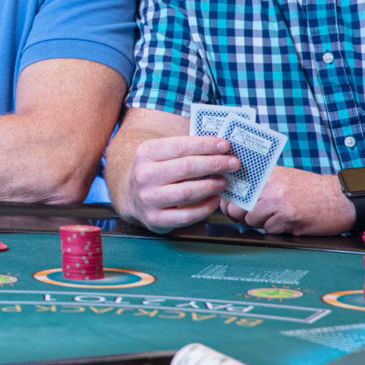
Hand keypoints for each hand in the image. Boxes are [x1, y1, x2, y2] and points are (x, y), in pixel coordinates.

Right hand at [122, 135, 238, 232]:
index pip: (180, 146)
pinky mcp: (155, 219)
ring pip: (186, 192)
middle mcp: (144, 175)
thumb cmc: (156, 172)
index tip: (225, 145)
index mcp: (145, 153)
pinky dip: (205, 208)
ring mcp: (148, 198)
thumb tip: (219, 146)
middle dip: (214, 164)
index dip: (205, 145)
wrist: (131, 197)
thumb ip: (186, 150)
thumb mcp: (161, 154)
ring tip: (224, 182)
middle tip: (233, 164)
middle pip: (186, 167)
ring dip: (211, 186)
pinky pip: (186, 215)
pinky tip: (215, 200)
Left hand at [221, 166, 354, 234]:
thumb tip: (237, 195)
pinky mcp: (288, 219)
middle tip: (250, 217)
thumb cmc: (314, 190)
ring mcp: (278, 203)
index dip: (229, 200)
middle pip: (238, 208)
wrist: (343, 199)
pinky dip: (276, 230)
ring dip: (261, 223)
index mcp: (267, 175)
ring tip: (276, 218)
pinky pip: (270, 230)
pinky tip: (289, 222)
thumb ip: (263, 183)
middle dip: (241, 216)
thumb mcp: (285, 177)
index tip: (229, 205)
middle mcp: (270, 187)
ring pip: (252, 221)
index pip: (235, 188)